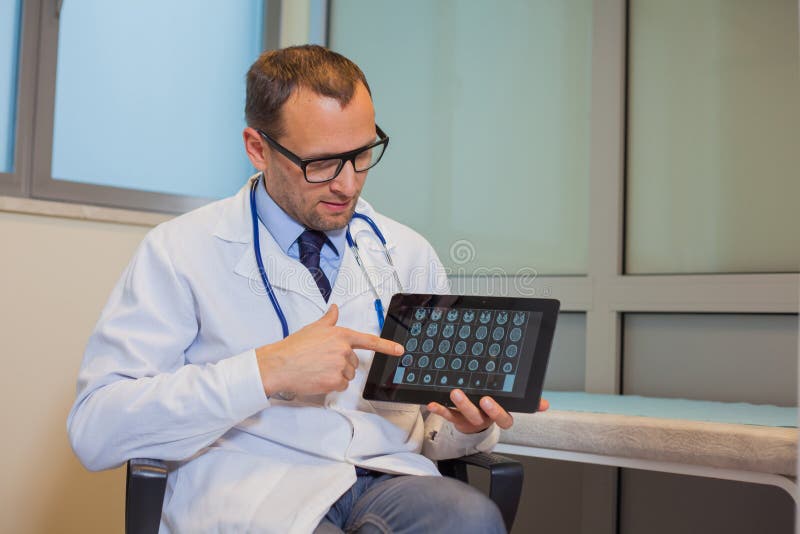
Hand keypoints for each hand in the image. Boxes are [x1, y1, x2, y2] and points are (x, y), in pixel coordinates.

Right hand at [256, 304, 403, 395]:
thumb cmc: (295, 347)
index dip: (386, 346)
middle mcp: (344, 350)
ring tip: (319, 369)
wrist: (280, 365)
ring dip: (337, 375)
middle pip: (354, 363)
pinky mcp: (335, 382)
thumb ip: (328, 319)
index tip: (399, 350)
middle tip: (323, 361)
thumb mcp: (314, 328)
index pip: (369, 341)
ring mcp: (340, 367)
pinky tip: (318, 378)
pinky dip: (332, 385)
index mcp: (341, 335)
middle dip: (342, 364)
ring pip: (348, 376)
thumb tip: (334, 309)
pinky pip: (341, 386)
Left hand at [427, 390, 549, 433]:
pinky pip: (447, 415)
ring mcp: (468, 420)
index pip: (503, 419)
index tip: (491, 401)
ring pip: (465, 415)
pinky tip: (431, 403)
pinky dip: (439, 409)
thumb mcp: (509, 406)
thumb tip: (545, 404)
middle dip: (481, 408)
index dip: (498, 412)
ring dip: (460, 404)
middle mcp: (484, 419)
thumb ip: (528, 405)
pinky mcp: (455, 419)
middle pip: (482, 417)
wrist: (475, 427)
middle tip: (480, 399)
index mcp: (498, 416)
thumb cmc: (493, 410)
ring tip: (454, 393)